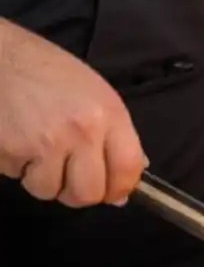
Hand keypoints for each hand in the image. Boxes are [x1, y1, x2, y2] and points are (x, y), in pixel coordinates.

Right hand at [0, 19, 145, 206]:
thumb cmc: (47, 72)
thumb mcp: (94, 94)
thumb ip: (114, 139)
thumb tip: (123, 190)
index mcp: (108, 114)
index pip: (128, 170)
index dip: (119, 189)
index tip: (110, 192)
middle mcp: (81, 131)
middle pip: (88, 194)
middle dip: (77, 193)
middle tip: (67, 177)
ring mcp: (45, 141)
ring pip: (48, 191)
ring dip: (42, 179)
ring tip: (37, 150)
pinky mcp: (12, 149)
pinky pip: (17, 176)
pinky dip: (15, 165)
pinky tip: (16, 138)